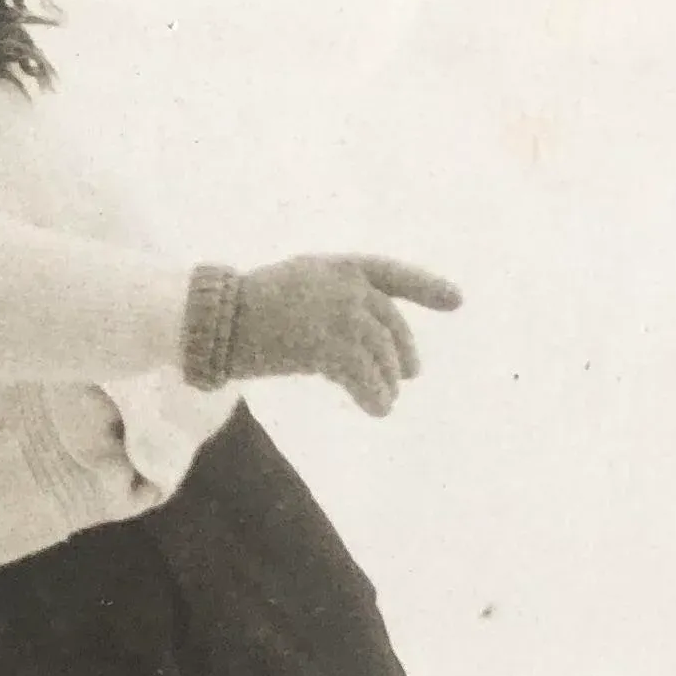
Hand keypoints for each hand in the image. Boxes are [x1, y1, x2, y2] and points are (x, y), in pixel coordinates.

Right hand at [230, 255, 462, 415]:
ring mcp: (339, 315)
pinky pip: (365, 378)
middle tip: (409, 375)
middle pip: (390, 326)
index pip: (393, 273)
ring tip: (385, 401)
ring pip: (381, 355)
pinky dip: (374, 397)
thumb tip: (370, 334)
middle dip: (403, 353)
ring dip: (387, 383)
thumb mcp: (300, 282)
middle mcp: (346, 286)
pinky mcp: (328, 347)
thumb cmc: (249, 304)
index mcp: (339, 265)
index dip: (428, 286)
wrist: (218, 319)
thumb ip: (336, 296)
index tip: (458, 301)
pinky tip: (376, 410)